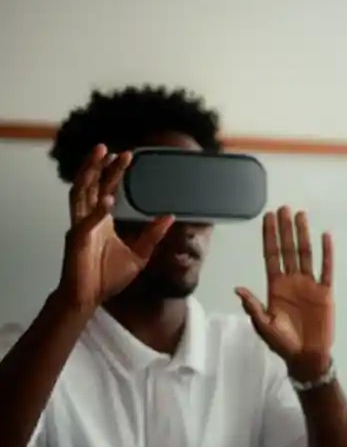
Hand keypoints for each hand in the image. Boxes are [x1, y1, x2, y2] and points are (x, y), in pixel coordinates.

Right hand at [57, 145, 173, 309]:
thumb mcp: (139, 254)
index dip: (114, 173)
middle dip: (101, 166)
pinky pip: (86, 222)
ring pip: (81, 193)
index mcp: (102, 220)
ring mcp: (80, 227)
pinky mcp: (77, 241)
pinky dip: (97, 211)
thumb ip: (153, 235)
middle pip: (92, 185)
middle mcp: (89, 219)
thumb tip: (170, 217)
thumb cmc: (107, 277)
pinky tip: (107, 201)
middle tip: (112, 149)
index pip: (107, 189)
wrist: (89, 298)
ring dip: (90, 174)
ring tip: (100, 157)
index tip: (126, 156)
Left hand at [237, 206, 334, 379]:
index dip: (269, 237)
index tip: (267, 218)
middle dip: (284, 229)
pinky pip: (326, 268)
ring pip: (306, 254)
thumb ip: (253, 306)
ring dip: (303, 234)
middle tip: (283, 209)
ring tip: (300, 215)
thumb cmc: (283, 343)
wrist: (306, 355)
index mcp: (275, 286)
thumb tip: (238, 288)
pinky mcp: (325, 292)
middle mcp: (291, 280)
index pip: (271, 255)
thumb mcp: (264, 325)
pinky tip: (325, 236)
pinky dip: (326, 253)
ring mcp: (309, 284)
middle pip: (288, 249)